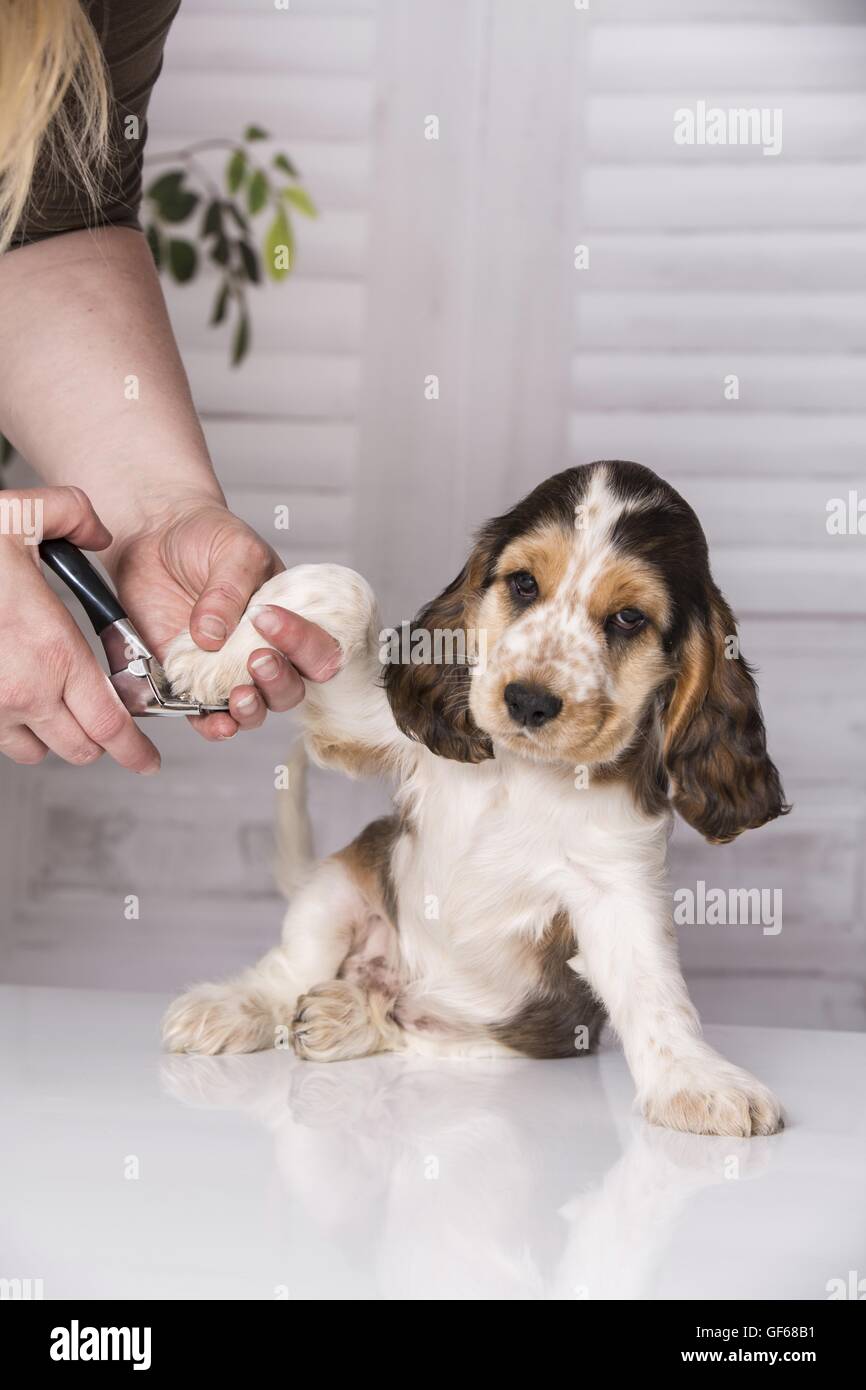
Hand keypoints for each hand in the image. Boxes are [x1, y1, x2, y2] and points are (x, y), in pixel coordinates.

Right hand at [0, 487, 159, 772]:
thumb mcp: (23, 511)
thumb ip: (76, 513)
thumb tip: (99, 534)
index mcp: (53, 652)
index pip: (109, 725)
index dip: (135, 751)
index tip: (148, 762)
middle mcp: (24, 691)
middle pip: (80, 748)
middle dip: (98, 739)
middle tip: (103, 720)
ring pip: (38, 751)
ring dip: (53, 735)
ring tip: (54, 704)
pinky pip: (0, 741)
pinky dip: (14, 729)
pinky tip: (15, 696)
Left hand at [108, 497, 340, 739]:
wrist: (156, 534)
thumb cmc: (206, 536)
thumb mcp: (232, 549)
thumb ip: (229, 590)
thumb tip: (214, 634)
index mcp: (291, 619)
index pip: (316, 647)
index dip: (304, 643)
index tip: (270, 619)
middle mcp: (265, 650)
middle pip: (291, 688)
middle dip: (280, 681)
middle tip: (259, 659)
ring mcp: (228, 669)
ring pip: (256, 708)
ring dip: (251, 710)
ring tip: (239, 697)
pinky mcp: (190, 680)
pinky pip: (206, 714)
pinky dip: (212, 724)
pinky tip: (214, 722)